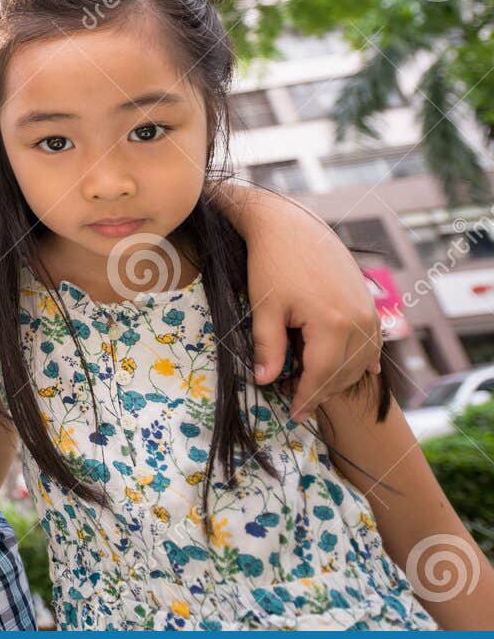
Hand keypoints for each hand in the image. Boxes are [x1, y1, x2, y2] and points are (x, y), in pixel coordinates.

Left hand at [241, 197, 381, 421]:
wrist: (290, 225)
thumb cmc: (272, 264)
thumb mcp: (265, 308)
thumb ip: (268, 347)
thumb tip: (266, 381)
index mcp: (333, 324)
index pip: (322, 375)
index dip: (307, 397)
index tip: (294, 413)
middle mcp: (359, 319)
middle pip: (345, 372)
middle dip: (323, 391)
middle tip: (300, 404)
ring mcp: (368, 310)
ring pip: (362, 360)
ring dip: (342, 378)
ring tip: (317, 389)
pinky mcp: (369, 301)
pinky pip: (373, 341)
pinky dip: (364, 359)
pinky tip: (360, 371)